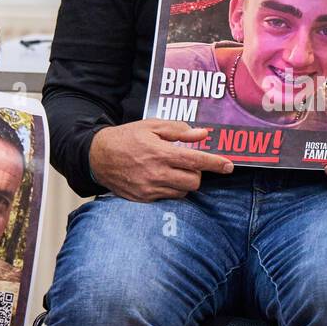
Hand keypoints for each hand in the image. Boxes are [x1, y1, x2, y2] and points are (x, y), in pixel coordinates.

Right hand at [88, 120, 234, 201]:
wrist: (98, 156)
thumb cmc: (127, 138)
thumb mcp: (151, 126)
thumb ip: (178, 130)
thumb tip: (202, 134)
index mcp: (160, 152)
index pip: (195, 160)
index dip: (215, 163)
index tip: (229, 165)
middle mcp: (156, 173)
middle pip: (194, 181)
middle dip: (196, 173)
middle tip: (187, 163)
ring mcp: (150, 188)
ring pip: (183, 192)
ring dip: (184, 182)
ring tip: (171, 170)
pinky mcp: (144, 199)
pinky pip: (168, 198)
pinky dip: (171, 189)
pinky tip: (160, 178)